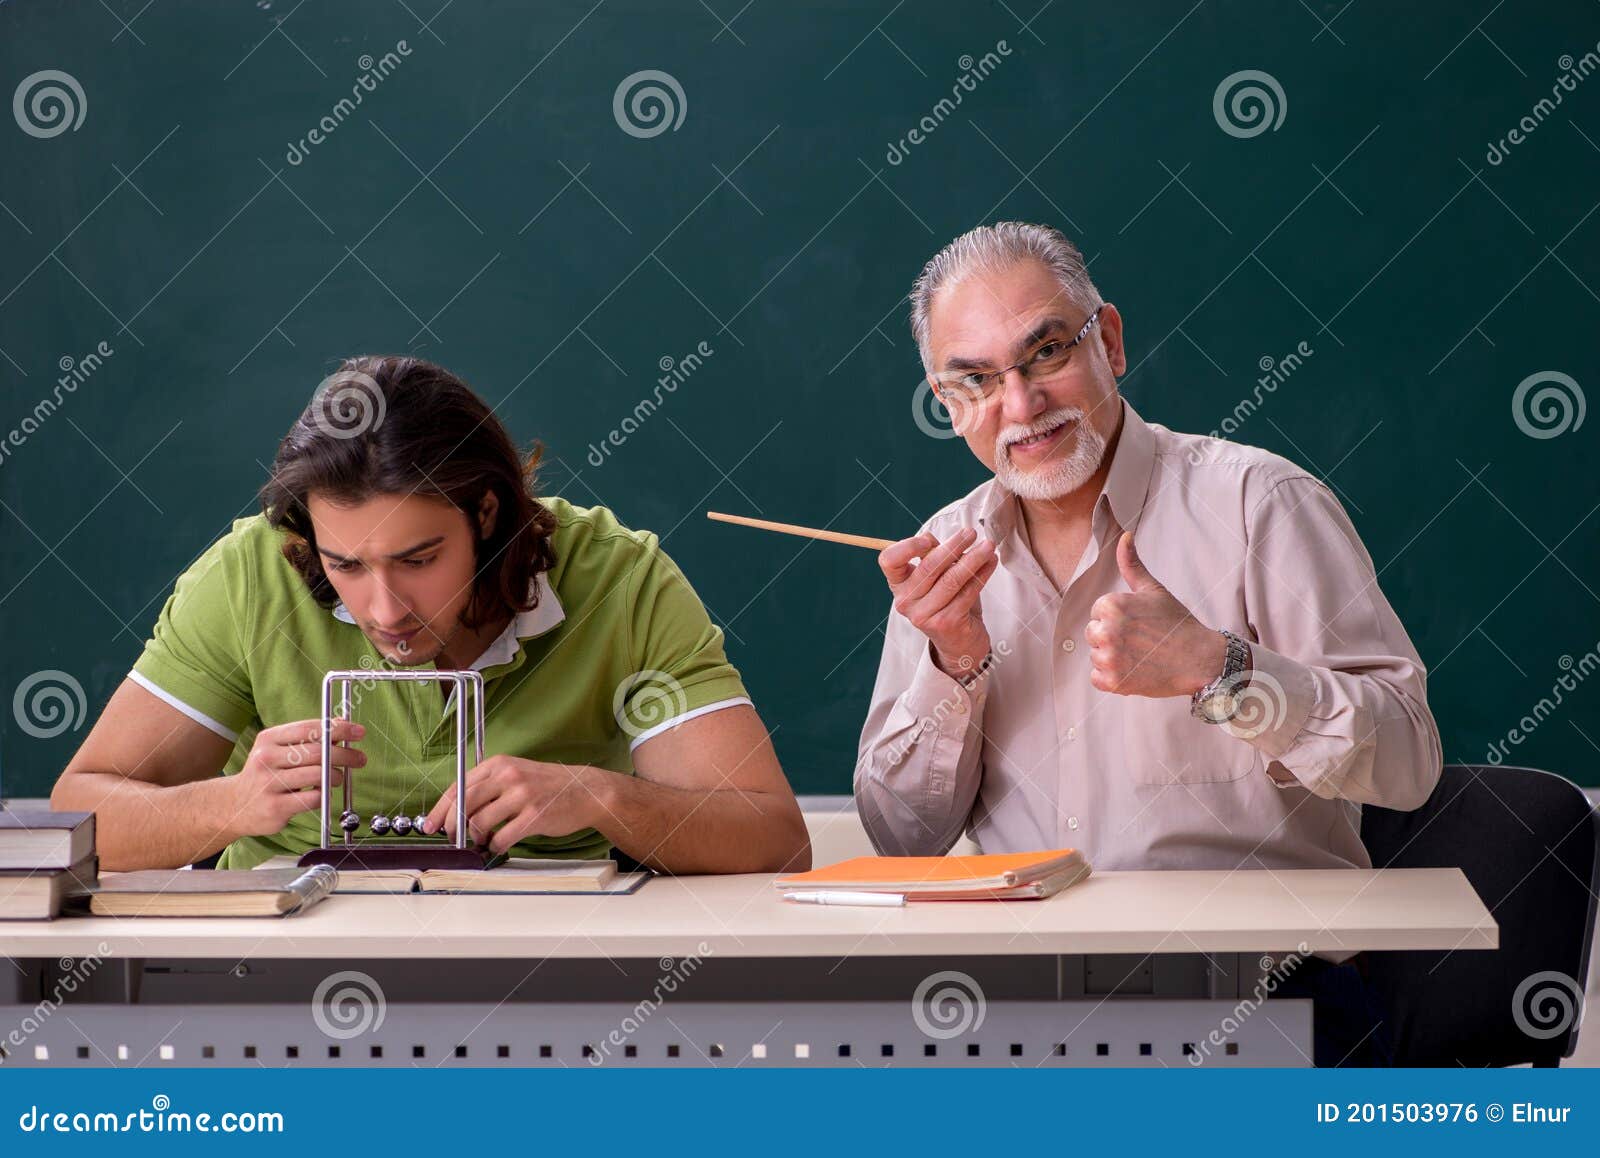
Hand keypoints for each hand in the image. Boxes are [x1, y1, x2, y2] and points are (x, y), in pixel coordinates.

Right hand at [226, 717, 363, 837]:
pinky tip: (321, 793)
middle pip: (318, 752)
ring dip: (336, 776)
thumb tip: (342, 723)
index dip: (339, 729)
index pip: (310, 728)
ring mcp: (269, 784)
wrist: (234, 805)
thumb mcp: (280, 750)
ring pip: (318, 775)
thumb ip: (309, 737)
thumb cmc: (266, 774)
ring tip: (338, 777)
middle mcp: (266, 759)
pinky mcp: (275, 807)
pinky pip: (313, 798)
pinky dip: (324, 795)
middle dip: (345, 755)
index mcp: (269, 739)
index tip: (358, 731)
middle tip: (360, 759)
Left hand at [422, 755, 605, 853]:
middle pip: (464, 804)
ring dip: (476, 838)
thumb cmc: (548, 786)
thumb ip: (488, 787)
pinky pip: (502, 837)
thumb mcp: (516, 774)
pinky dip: (495, 846)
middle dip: (452, 826)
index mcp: (499, 764)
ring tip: (483, 840)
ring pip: (480, 822)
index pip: (458, 786)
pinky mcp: (535, 815)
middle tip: (452, 838)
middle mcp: (508, 776)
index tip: (430, 825)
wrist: (587, 790)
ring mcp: (522, 795)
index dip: (439, 809)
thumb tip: (456, 811)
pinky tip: (499, 846)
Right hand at [879, 527, 997, 678]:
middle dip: (954, 546)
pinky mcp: (946, 623)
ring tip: (988, 546)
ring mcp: (924, 615)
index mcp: (898, 585)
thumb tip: (936, 537)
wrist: (959, 643)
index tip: (929, 539)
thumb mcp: (936, 578)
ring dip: (973, 558)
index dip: (907, 547)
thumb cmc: (947, 603)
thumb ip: (934, 557)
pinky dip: (982, 574)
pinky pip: (968, 592)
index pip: (889, 561)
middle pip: (928, 566)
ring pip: (952, 579)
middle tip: (972, 533)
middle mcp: (905, 602)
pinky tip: (991, 563)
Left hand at [1085, 532, 1225, 697]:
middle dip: (1112, 637)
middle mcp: (1106, 631)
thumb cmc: (1177, 624)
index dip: (1119, 618)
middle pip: (1092, 633)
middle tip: (1141, 640)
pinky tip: (1135, 671)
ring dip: (1113, 658)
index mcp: (1111, 605)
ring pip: (1095, 656)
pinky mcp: (1113, 682)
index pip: (1097, 612)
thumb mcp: (1154, 590)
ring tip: (1140, 656)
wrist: (1200, 660)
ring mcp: (1109, 658)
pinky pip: (1097, 678)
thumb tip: (1124, 536)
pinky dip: (1113, 678)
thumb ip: (1132, 564)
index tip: (1139, 624)